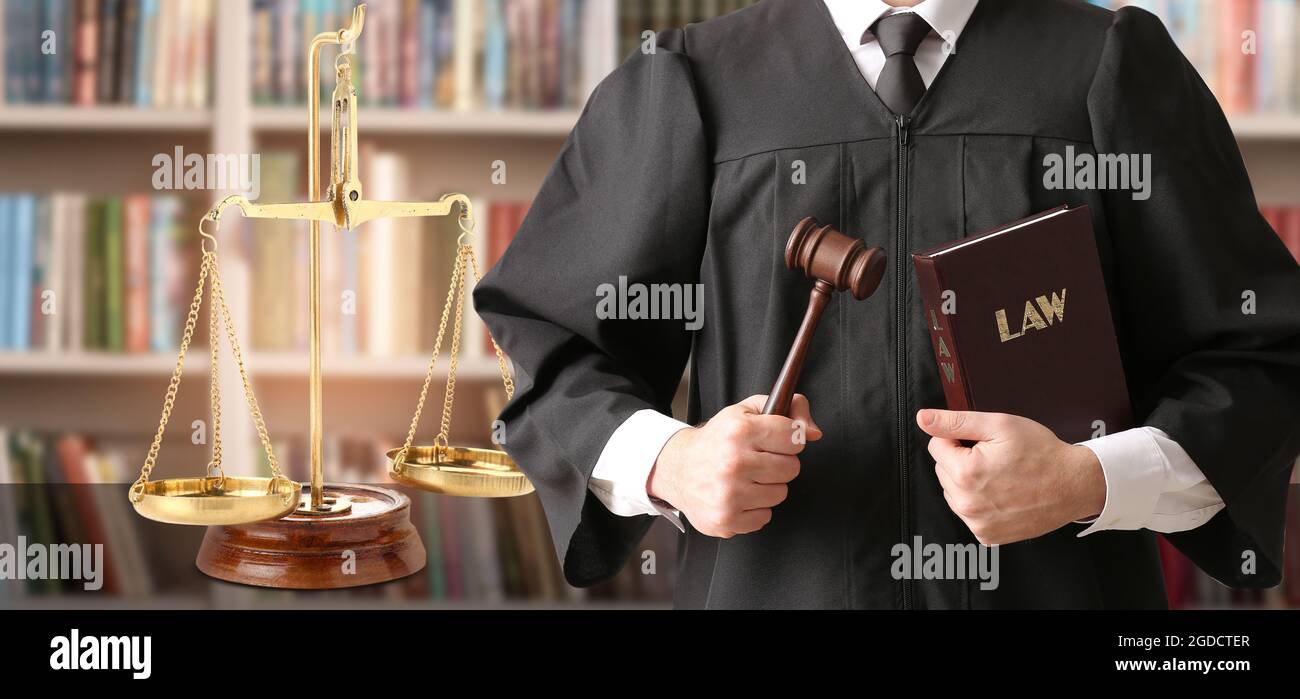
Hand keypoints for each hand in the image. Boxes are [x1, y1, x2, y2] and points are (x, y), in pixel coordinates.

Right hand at [648, 394, 821, 537]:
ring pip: (780, 494)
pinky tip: (739, 495)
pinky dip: (754, 508)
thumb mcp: (747, 411)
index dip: (788, 439)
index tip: (776, 440)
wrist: (677, 468)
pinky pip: (764, 516)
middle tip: (759, 460)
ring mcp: (729, 494)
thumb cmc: (716, 440)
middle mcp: (734, 463)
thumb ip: (789, 409)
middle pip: (791, 468)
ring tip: (746, 478)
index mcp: (739, 431)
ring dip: (767, 487)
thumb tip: (813, 432)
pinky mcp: (726, 519)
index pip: (794, 438)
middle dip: (779, 463)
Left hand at [917, 409, 1105, 545]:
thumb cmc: (1042, 454)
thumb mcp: (1000, 426)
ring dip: (968, 481)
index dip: (959, 438)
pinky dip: (979, 502)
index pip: (936, 446)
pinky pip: (968, 512)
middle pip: (943, 469)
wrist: (1073, 485)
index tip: (982, 442)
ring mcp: (976, 523)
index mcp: (966, 473)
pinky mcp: (987, 536)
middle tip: (995, 458)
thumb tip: (923, 418)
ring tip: (1000, 476)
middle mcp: (966, 503)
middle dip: (962, 459)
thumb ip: (956, 421)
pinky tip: (1001, 494)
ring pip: (953, 491)